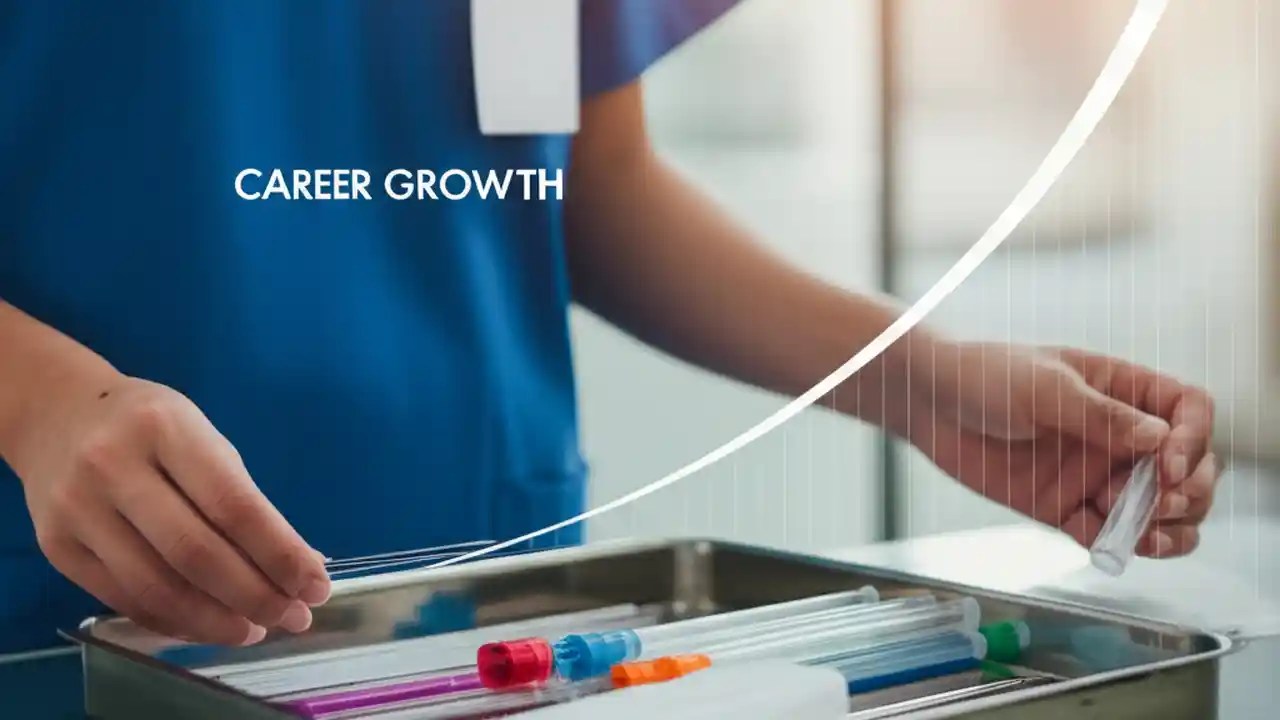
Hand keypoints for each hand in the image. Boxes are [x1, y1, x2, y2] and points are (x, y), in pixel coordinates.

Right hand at [7, 373, 329, 644]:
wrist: (55, 415)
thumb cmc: (150, 427)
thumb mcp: (202, 438)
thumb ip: (245, 499)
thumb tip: (300, 564)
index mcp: (167, 429)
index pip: (234, 505)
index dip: (281, 554)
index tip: (316, 585)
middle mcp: (115, 467)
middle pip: (196, 553)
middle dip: (256, 596)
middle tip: (294, 618)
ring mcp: (79, 510)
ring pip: (157, 588)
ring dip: (216, 621)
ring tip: (255, 630)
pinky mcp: (56, 547)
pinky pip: (125, 600)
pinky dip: (174, 622)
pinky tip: (207, 625)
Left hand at [908, 342, 1219, 557]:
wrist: (928, 405)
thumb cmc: (982, 375)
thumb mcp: (1044, 388)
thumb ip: (1099, 415)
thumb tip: (1161, 438)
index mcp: (1122, 390)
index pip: (1189, 411)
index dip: (1194, 439)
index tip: (1170, 464)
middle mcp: (1117, 434)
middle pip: (1189, 467)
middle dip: (1190, 492)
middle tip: (1161, 504)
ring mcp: (1093, 472)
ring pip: (1158, 509)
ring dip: (1167, 527)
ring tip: (1147, 534)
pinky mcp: (1064, 505)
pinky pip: (1108, 533)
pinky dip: (1122, 545)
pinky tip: (1119, 547)